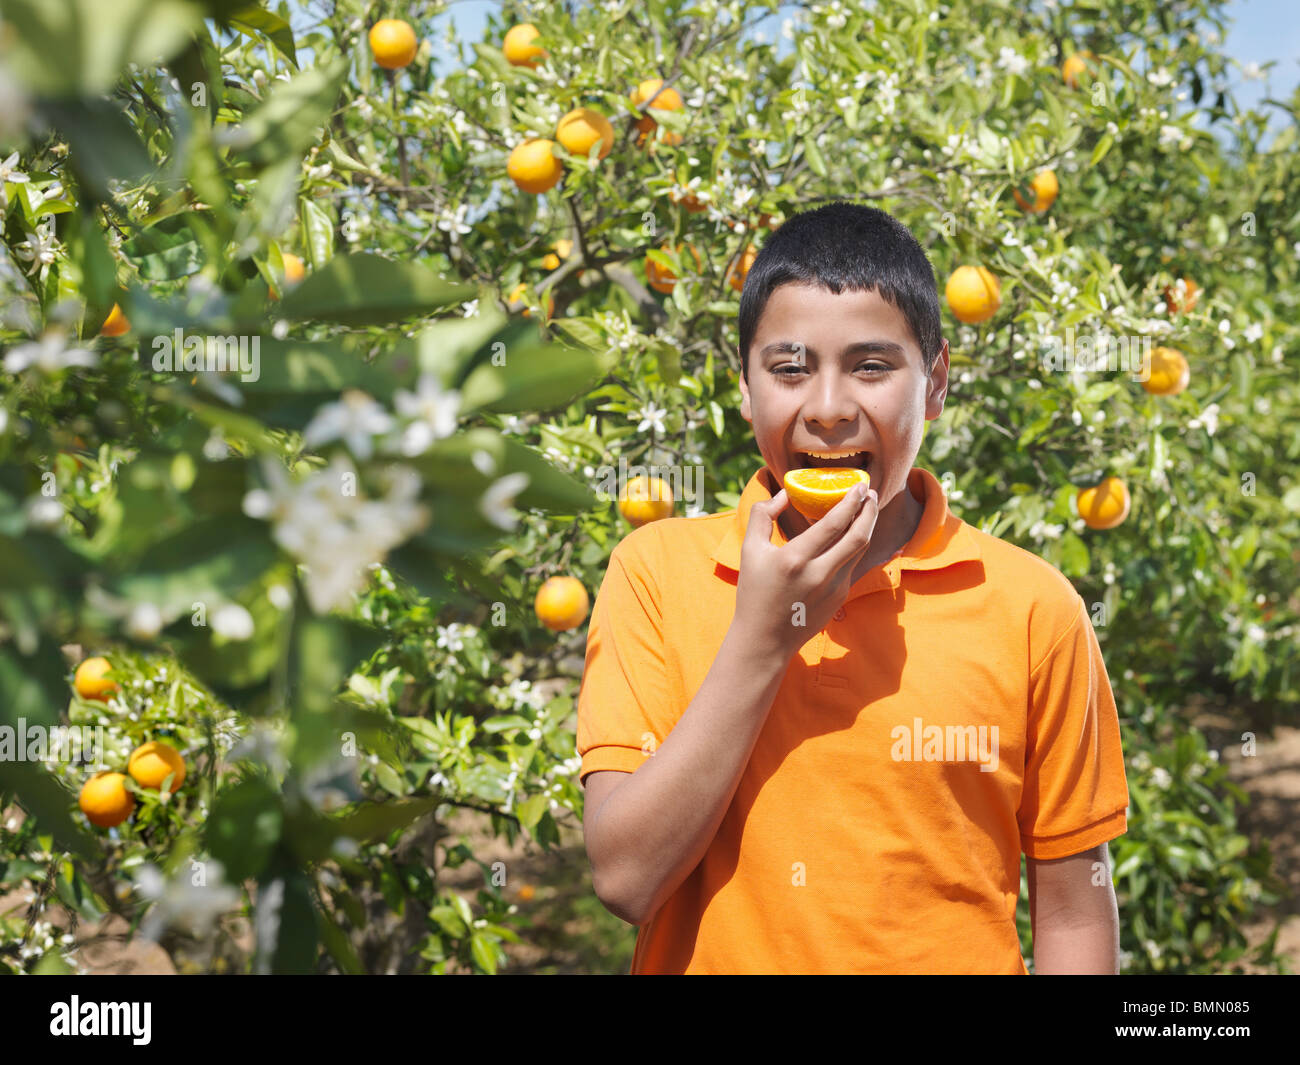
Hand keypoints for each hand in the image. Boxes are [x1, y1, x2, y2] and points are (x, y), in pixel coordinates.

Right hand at [733, 482, 879, 659]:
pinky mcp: (840, 598)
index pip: (834, 523)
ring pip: (861, 551)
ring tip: (867, 509)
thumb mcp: (750, 551)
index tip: (860, 485)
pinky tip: (853, 535)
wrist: (765, 639)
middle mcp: (819, 574)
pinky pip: (853, 565)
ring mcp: (833, 588)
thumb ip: (762, 515)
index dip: (852, 501)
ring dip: (867, 527)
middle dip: (869, 510)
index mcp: (795, 559)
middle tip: (872, 493)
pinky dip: (855, 546)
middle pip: (858, 536)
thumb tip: (783, 494)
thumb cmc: (754, 592)